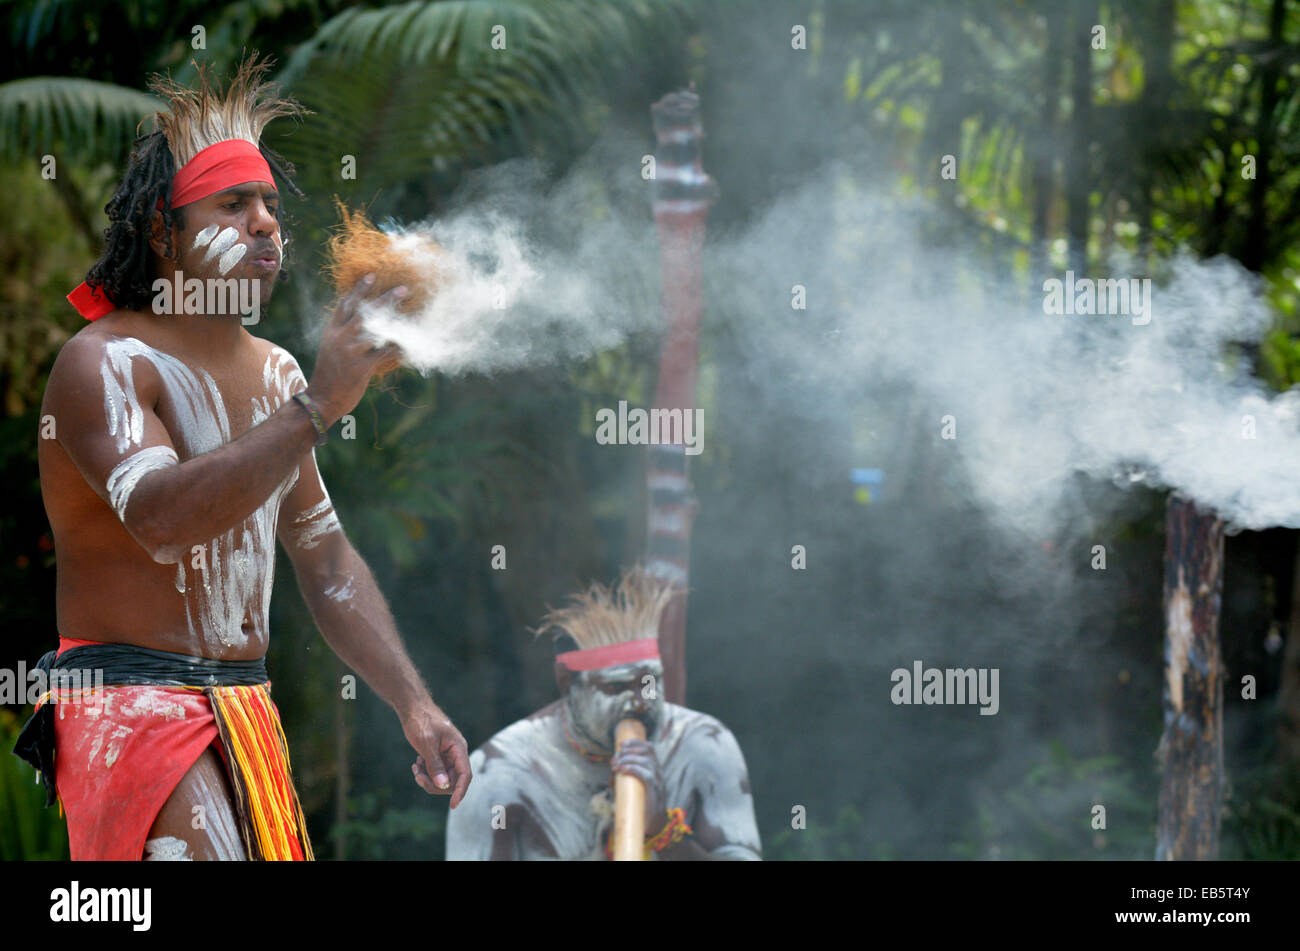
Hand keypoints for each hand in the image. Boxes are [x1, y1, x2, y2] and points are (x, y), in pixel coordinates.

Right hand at [307, 273, 406, 425]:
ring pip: (378, 331)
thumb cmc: (330, 374)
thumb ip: (344, 334)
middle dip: (385, 300)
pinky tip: (411, 346)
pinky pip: (386, 354)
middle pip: (364, 312)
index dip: (358, 290)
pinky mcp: (361, 367)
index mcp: (332, 331)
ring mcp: (351, 352)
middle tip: (402, 289)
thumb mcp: (331, 348)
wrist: (321, 399)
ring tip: (414, 318)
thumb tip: (366, 321)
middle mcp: (340, 338)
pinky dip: (400, 349)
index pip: (345, 305)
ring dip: (397, 323)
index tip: (371, 275)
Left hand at [402, 701, 471, 807]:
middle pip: (453, 780)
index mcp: (458, 748)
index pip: (465, 775)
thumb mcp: (426, 743)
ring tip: (415, 768)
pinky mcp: (439, 756)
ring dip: (428, 779)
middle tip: (418, 777)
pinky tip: (416, 764)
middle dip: (435, 784)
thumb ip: (435, 765)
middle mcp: (456, 753)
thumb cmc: (421, 721)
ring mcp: (447, 755)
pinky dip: (425, 773)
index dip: (460, 791)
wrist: (412, 707)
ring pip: (443, 778)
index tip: (453, 805)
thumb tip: (443, 785)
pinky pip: (436, 773)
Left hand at [609, 737, 667, 832]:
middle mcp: (658, 772)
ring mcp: (658, 780)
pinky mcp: (655, 790)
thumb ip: (625, 776)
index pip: (649, 747)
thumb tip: (612, 767)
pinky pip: (646, 774)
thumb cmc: (641, 804)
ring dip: (629, 759)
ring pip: (646, 761)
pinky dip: (633, 769)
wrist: (653, 823)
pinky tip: (622, 770)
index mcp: (655, 768)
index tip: (621, 744)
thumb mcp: (633, 786)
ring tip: (617, 765)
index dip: (635, 742)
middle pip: (647, 751)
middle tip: (616, 758)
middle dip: (629, 750)